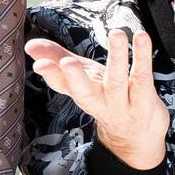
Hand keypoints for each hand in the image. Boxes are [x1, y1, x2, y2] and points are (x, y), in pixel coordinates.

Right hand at [26, 29, 168, 169]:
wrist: (135, 140)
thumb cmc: (104, 99)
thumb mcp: (81, 79)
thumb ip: (57, 59)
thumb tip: (29, 45)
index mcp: (81, 94)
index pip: (62, 86)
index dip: (51, 75)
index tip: (39, 63)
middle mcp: (99, 101)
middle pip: (84, 92)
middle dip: (74, 77)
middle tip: (66, 63)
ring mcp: (122, 103)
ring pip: (117, 81)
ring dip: (117, 57)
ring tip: (116, 34)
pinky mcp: (144, 100)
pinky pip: (142, 76)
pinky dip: (143, 56)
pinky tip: (142, 38)